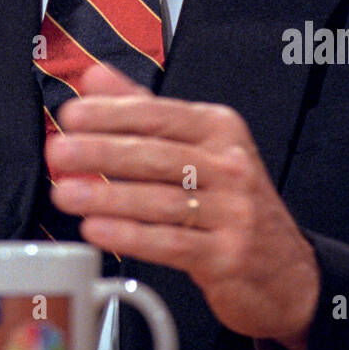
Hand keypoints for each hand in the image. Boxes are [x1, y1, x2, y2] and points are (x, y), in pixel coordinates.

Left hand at [47, 63, 318, 349]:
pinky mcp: (229, 255)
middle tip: (60, 152)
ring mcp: (235, 211)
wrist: (288, 271)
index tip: (73, 114)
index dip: (113, 113)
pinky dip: (130, 235)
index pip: (160, 114)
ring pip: (160, 199)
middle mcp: (231, 165)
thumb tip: (95, 77)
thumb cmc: (232, 203)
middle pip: (156, 154)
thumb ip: (144, 111)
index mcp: (220, 130)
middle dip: (101, 152)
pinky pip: (172, 243)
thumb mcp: (199, 147)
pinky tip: (97, 230)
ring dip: (106, 196)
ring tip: (65, 192)